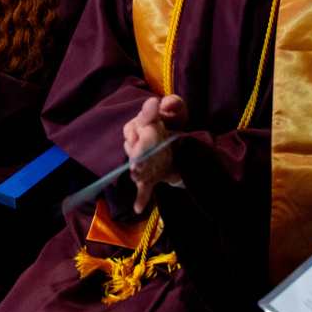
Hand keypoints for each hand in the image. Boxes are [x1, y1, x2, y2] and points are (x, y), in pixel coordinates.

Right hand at [124, 94, 187, 213]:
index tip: (142, 127)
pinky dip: (140, 198)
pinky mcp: (149, 177)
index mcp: (142, 125)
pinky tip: (138, 207)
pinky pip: (142, 189)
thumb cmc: (173, 122)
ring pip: (136, 168)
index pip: (135, 126)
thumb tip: (163, 104)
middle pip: (134, 148)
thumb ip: (172, 104)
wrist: (177, 145)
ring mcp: (142, 162)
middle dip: (138, 153)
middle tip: (139, 158)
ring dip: (138, 172)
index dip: (138, 128)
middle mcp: (138, 144)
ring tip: (140, 175)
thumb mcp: (177, 110)